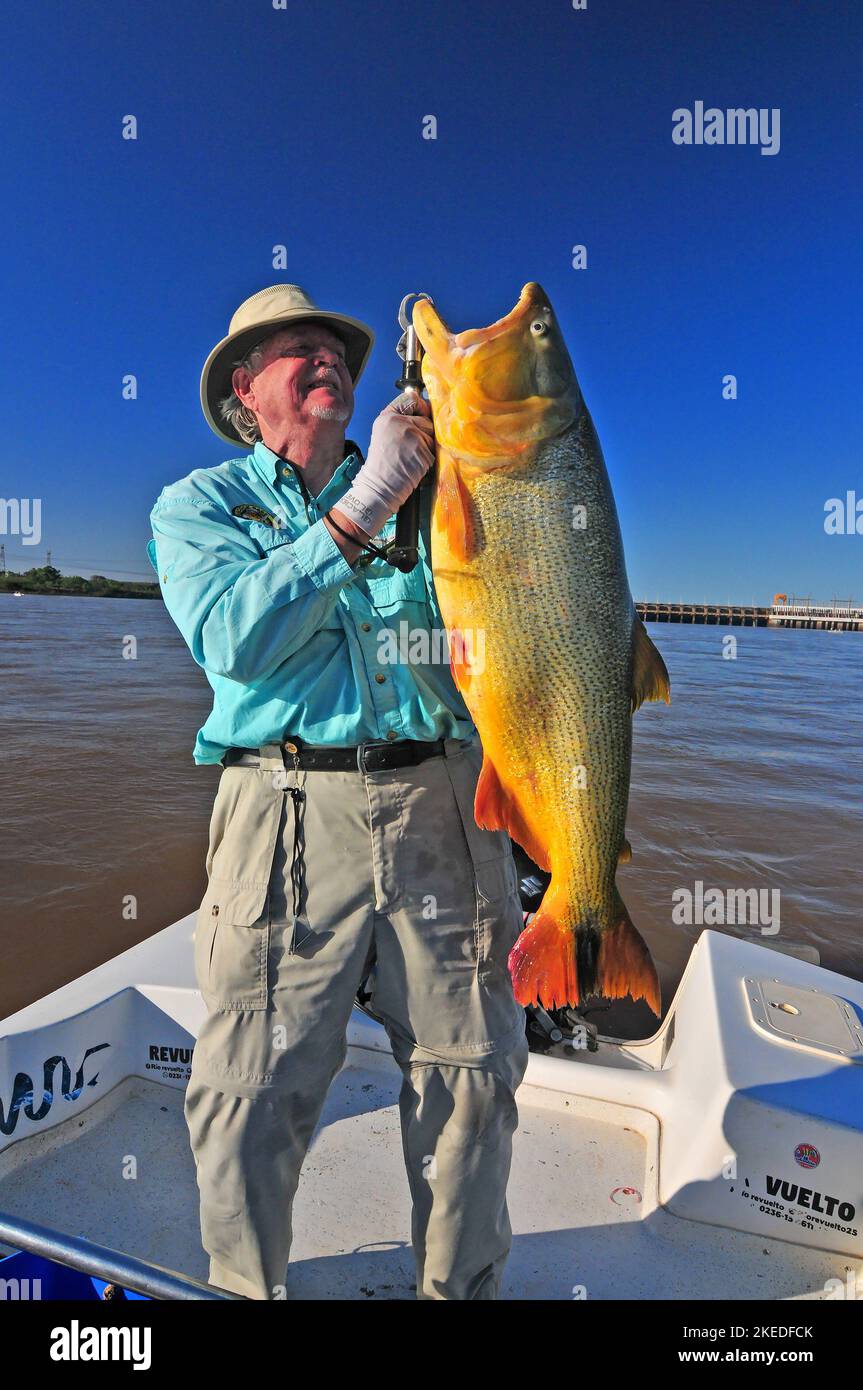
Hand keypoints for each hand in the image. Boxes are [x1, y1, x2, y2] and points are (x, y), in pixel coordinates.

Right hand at [333, 391, 434, 537]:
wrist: (379, 486)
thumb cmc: (382, 465)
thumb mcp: (384, 434)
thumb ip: (400, 421)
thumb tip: (424, 411)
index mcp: (387, 417)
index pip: (410, 399)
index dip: (420, 406)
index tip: (422, 414)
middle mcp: (399, 422)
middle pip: (426, 419)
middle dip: (425, 433)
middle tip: (411, 448)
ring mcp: (412, 435)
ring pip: (432, 436)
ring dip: (428, 447)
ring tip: (412, 458)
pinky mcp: (422, 450)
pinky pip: (434, 451)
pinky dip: (429, 459)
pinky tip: (416, 465)